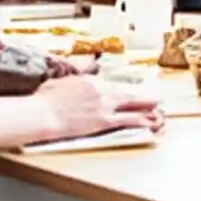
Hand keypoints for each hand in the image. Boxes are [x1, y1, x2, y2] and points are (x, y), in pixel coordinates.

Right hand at [34, 76, 165, 140]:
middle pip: (125, 91)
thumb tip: (74, 78)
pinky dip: (141, 120)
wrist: (42, 113)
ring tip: (158, 105)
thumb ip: (72, 80)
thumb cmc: (43, 101)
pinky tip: (150, 121)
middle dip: (142, 94)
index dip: (121, 90)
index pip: (110, 85)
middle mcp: (100, 90)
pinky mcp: (103, 120)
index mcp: (89, 81)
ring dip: (147, 104)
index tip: (127, 92)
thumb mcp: (58, 83)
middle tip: (155, 95)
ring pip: (131, 103)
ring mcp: (104, 104)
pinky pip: (127, 119)